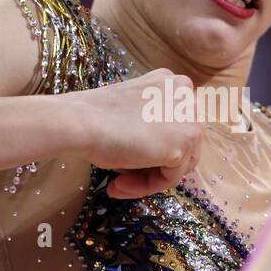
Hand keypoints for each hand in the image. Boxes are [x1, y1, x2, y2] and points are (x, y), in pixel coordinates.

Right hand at [74, 68, 204, 198]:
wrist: (81, 121)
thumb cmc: (96, 115)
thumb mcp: (133, 110)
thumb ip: (152, 123)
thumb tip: (157, 152)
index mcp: (173, 83)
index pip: (174, 125)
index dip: (152, 147)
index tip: (127, 158)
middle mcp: (187, 96)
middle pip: (181, 145)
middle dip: (152, 165)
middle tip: (122, 178)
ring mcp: (189, 118)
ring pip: (177, 164)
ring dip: (147, 177)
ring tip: (118, 183)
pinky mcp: (184, 143)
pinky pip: (170, 177)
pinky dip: (146, 186)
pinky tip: (119, 184)